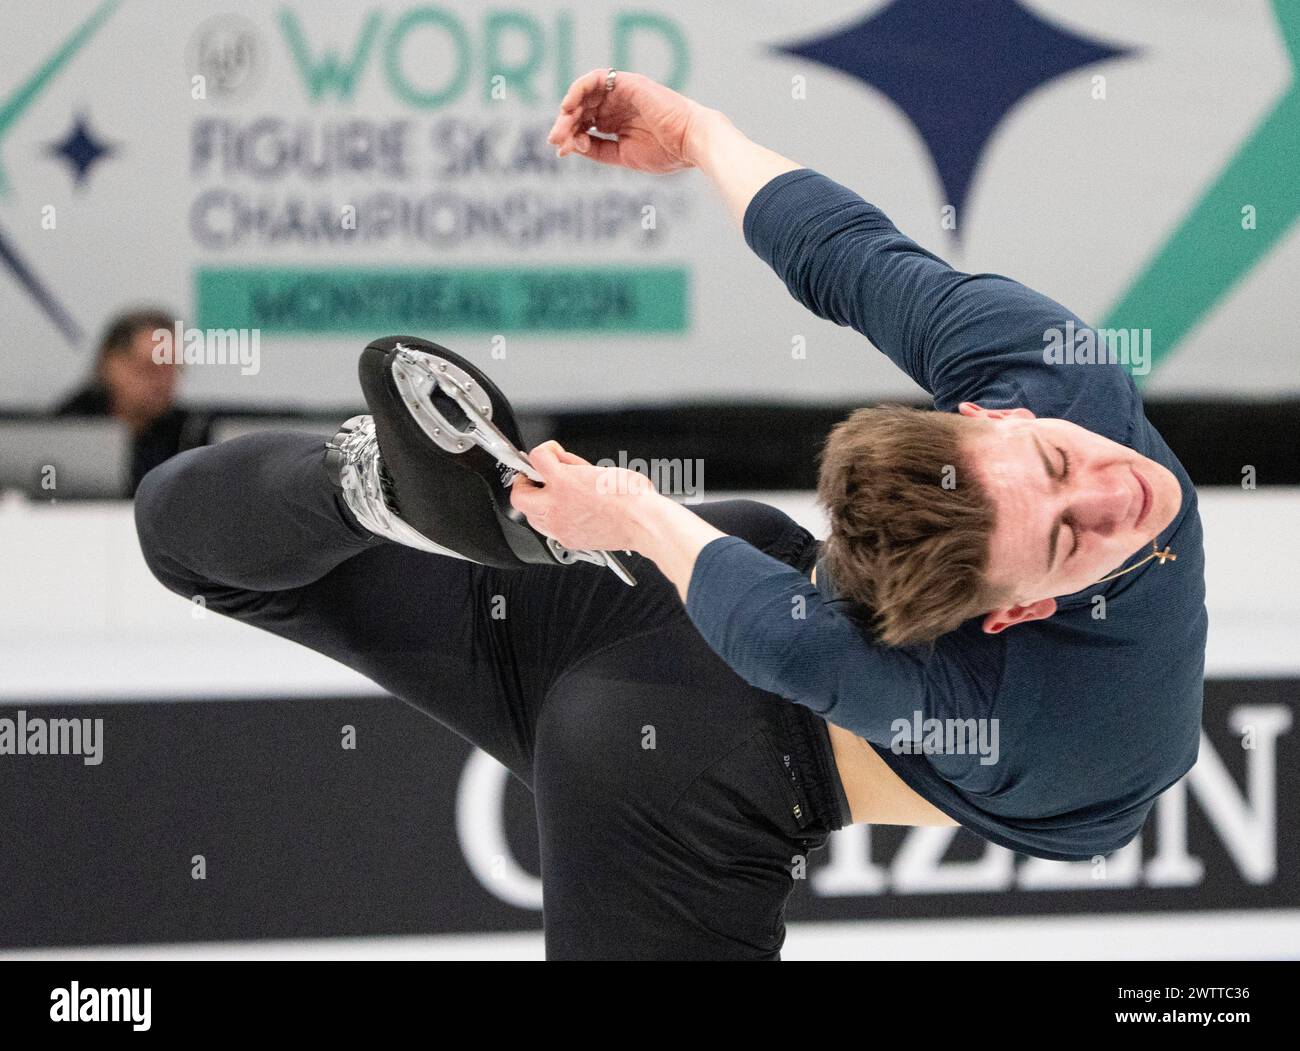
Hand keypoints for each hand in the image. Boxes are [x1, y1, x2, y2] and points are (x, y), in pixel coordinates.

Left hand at [509, 440, 658, 552]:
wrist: (642, 522)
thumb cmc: (629, 497)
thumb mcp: (600, 467)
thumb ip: (573, 465)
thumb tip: (561, 462)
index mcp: (564, 482)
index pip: (536, 458)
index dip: (544, 451)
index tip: (549, 453)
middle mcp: (556, 506)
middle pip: (519, 495)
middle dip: (525, 484)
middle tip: (536, 478)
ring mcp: (559, 526)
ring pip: (529, 516)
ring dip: (535, 503)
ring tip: (552, 496)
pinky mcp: (566, 540)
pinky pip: (548, 529)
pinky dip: (552, 519)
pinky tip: (567, 512)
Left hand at [547, 68, 710, 173]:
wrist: (690, 142)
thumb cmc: (665, 152)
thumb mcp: (623, 155)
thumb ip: (597, 149)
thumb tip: (571, 145)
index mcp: (617, 123)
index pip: (584, 125)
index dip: (570, 136)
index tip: (561, 152)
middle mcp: (617, 106)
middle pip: (581, 110)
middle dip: (565, 124)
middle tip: (556, 139)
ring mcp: (621, 93)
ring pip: (585, 95)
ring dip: (569, 109)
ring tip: (562, 124)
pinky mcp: (626, 83)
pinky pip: (595, 78)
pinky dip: (579, 88)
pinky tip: (570, 105)